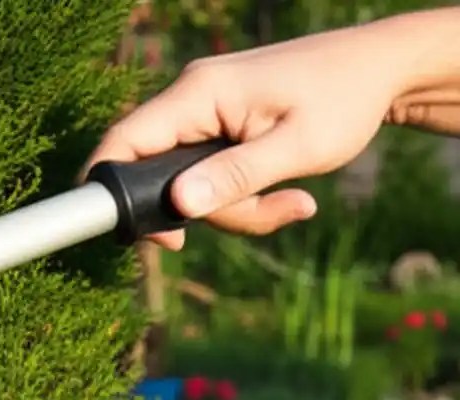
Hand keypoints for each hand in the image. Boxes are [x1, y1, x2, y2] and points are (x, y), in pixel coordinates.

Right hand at [86, 8, 459, 248]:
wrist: (381, 70)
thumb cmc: (344, 100)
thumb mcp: (295, 148)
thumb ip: (234, 177)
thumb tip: (178, 207)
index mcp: (198, 94)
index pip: (124, 140)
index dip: (112, 190)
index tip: (137, 236)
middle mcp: (190, 96)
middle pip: (159, 174)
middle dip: (206, 211)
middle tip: (264, 219)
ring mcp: (203, 110)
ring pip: (188, 181)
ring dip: (234, 208)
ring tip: (296, 204)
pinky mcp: (218, 123)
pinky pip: (208, 171)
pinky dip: (240, 194)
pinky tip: (287, 192)